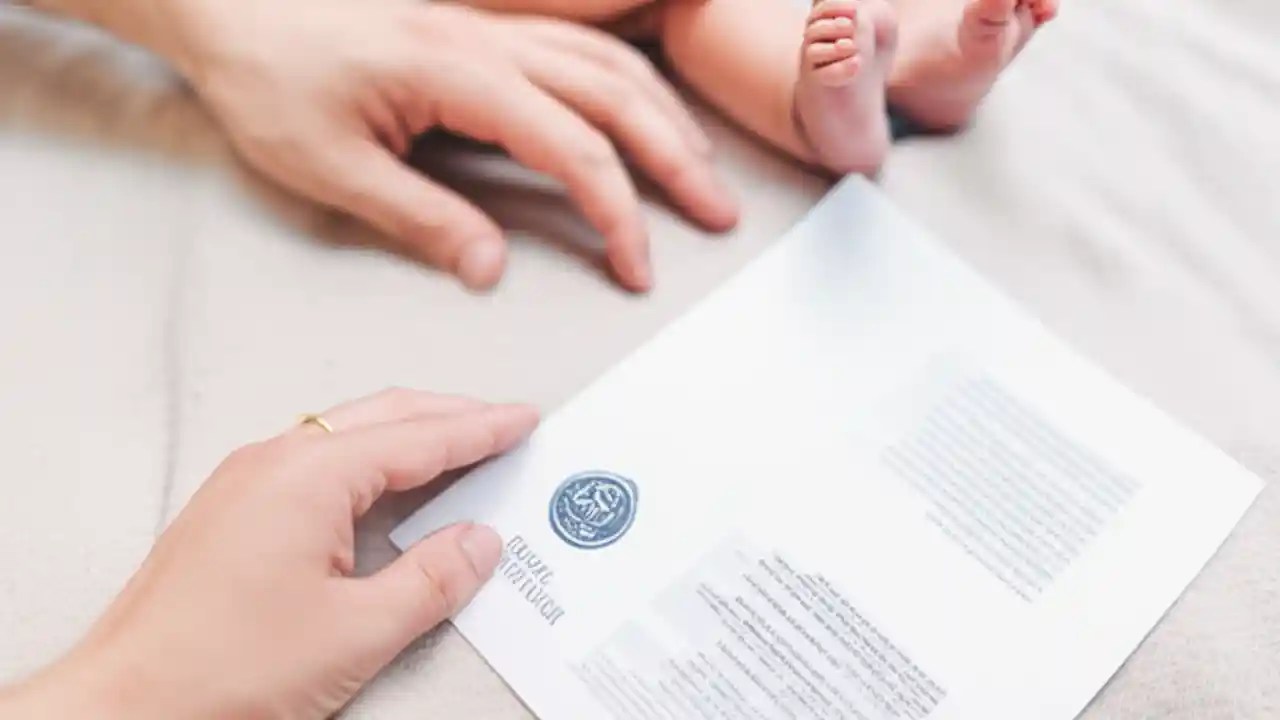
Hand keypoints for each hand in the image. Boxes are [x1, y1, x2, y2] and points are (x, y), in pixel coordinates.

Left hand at [0, 389, 539, 717]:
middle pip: (385, 417)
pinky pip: (317, 461)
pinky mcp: (232, 509)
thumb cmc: (219, 672)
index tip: (522, 421)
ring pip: (348, 435)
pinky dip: (369, 462)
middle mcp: (273, 461)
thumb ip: (432, 580)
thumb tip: (478, 544)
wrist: (125, 705)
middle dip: (451, 417)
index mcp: (309, 475)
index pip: (420, 438)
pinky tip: (387, 489)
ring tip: (458, 449)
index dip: (480, 429)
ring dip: (409, 436)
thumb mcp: (356, 632)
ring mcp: (246, 481)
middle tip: (502, 424)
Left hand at [166, 0, 739, 290]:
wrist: (232, 9)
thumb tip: (491, 267)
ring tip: (699, 167)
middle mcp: (489, 43)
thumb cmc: (272, 80)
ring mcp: (491, 30)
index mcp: (458, 75)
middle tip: (718, 213)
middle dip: (676, 158)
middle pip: (615, 94)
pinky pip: (579, 47)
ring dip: (663, 114)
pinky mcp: (483, 33)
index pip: (572, 148)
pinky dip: (627, 80)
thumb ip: (421, 218)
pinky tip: (642, 108)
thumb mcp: (331, 167)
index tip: (636, 267)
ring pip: (607, 62)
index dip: (617, 213)